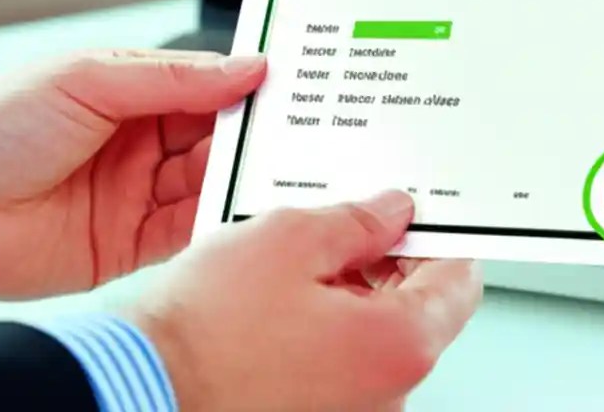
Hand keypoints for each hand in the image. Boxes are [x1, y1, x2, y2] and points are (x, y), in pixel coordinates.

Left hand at [0, 49, 265, 298]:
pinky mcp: (128, 243)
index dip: (242, 87)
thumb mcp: (87, 80)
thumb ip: (172, 79)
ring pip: (206, 183)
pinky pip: (185, 232)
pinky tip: (238, 211)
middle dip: (249, 135)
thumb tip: (244, 67)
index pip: (201, 86)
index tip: (288, 87)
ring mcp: (133, 193)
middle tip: (292, 134)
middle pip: (212, 136)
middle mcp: (134, 142)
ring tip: (272, 172)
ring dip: (237, 177)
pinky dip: (216, 223)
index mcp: (124, 93)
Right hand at [125, 191, 482, 411]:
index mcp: (399, 344)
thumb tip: (391, 212)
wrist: (142, 385)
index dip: (440, 236)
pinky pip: (341, 364)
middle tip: (345, 225)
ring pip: (374, 336)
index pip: (461, 280)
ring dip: (349, 293)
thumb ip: (356, 220)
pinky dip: (323, 327)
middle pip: (419, 310)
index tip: (416, 214)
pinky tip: (278, 300)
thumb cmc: (205, 329)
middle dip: (387, 260)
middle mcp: (388, 392)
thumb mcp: (288, 238)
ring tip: (295, 263)